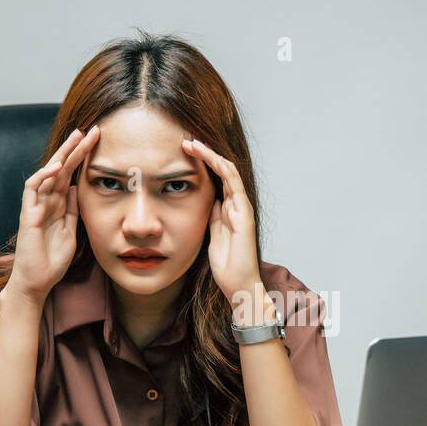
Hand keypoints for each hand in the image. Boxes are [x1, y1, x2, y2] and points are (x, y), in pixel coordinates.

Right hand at [7, 125, 99, 301]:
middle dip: (74, 148)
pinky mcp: (28, 215)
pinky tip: (57, 166)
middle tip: (89, 129)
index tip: (98, 141)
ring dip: (62, 154)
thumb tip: (76, 188)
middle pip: (60, 167)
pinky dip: (44, 176)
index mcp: (57, 204)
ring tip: (76, 138)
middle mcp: (45, 201)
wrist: (37, 282)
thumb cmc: (52, 260)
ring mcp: (35, 206)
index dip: (82, 157)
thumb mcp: (71, 230)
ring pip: (47, 172)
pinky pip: (33, 189)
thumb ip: (73, 210)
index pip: (70, 174)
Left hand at [181, 137, 262, 305]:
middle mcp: (237, 204)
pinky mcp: (244, 214)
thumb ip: (212, 218)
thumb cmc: (227, 265)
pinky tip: (210, 157)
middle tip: (185, 140)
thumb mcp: (212, 235)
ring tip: (192, 143)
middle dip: (204, 153)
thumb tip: (208, 202)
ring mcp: (242, 208)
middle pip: (222, 170)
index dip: (202, 163)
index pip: (216, 178)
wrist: (238, 284)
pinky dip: (222, 168)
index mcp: (229, 209)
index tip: (182, 152)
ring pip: (228, 171)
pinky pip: (234, 184)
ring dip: (210, 155)